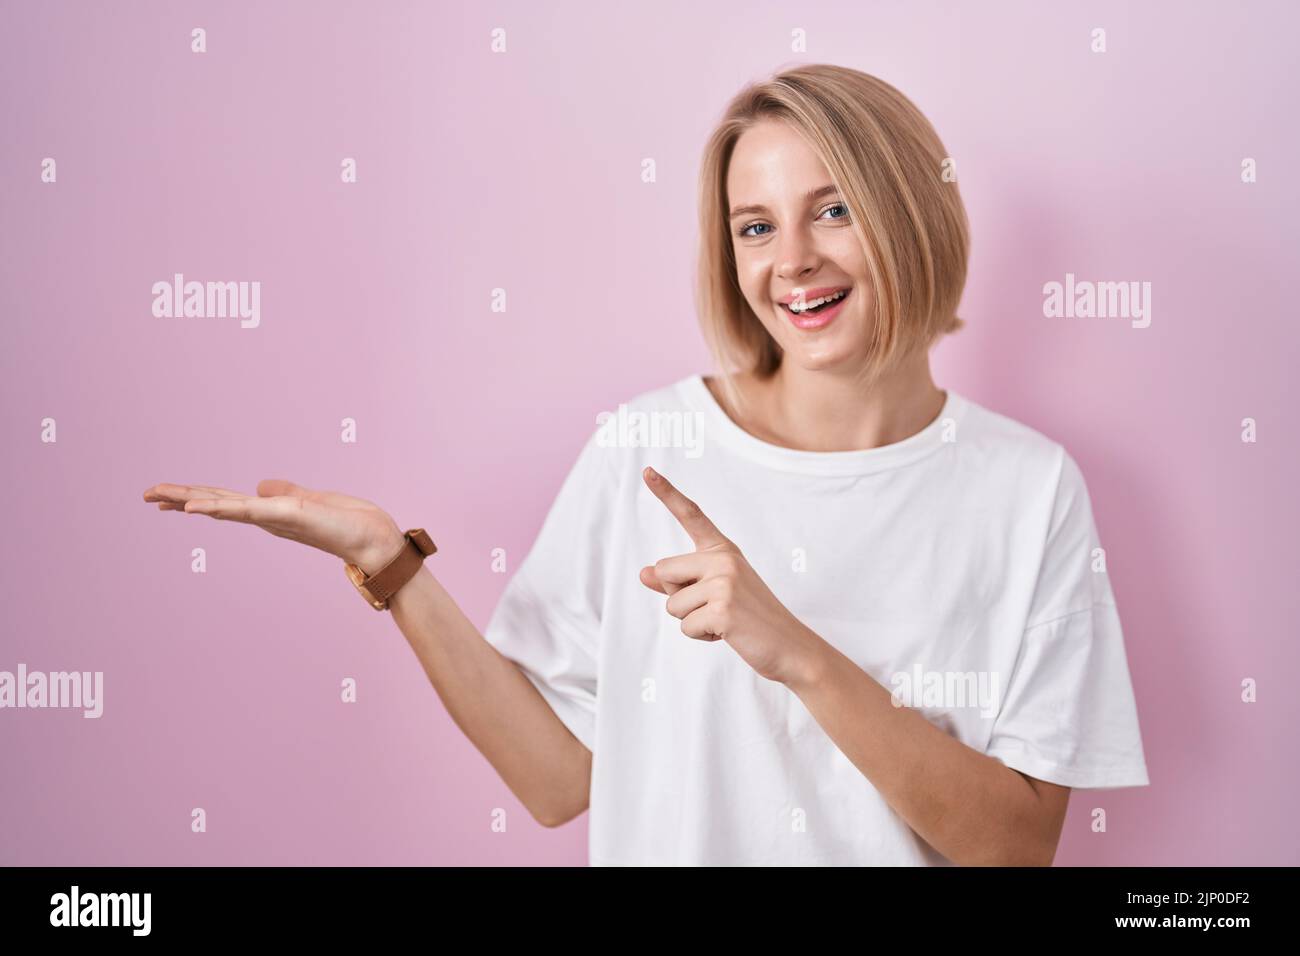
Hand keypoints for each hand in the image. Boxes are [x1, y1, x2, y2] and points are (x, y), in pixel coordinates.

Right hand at [142, 480, 406, 574]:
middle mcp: (268, 518)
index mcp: (271, 512)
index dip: (195, 496)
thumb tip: (261, 483)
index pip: (225, 501)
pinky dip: (219, 508)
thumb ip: (286, 492)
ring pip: (223, 506)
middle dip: (180, 498)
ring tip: (158, 495)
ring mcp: (275, 518)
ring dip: (189, 499)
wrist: (377, 542)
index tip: (165, 496)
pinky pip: (246, 510)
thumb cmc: (351, 524)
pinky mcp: (288, 515)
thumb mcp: (314, 500)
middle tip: (145, 494)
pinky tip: (194, 507)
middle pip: (216, 503)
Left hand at [638, 466, 824, 686]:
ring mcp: (724, 583)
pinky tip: (727, 633)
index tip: (647, 471)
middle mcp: (723, 559)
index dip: (667, 492)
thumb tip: (643, 573)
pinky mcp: (723, 610)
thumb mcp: (713, 592)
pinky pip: (685, 626)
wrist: (789, 646)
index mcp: (722, 549)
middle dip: (677, 596)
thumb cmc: (749, 618)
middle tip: (713, 606)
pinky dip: (701, 636)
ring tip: (724, 621)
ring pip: (672, 605)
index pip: (691, 515)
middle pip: (664, 570)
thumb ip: (679, 581)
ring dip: (691, 621)